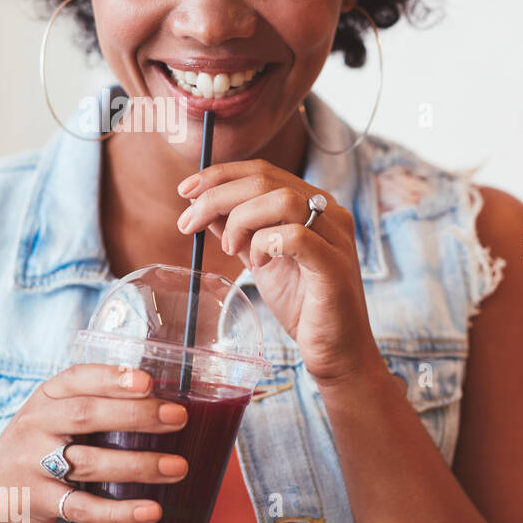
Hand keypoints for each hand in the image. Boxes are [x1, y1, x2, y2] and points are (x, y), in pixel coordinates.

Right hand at [0, 363, 189, 522]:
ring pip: (91, 462)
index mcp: (45, 398)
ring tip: (178, 468)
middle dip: (138, 416)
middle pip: (87, 415)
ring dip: (140, 465)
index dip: (113, 378)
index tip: (148, 382)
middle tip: (179, 418)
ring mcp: (33, 464)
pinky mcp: (38, 501)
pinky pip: (83, 507)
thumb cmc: (38, 449)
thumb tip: (165, 403)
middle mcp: (36, 426)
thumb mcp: (53, 418)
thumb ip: (94, 405)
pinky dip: (119, 511)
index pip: (77, 379)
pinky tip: (151, 511)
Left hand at [176, 158, 381, 385]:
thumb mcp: (261, 260)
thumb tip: (203, 204)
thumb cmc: (303, 305)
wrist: (336, 350)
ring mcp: (336, 238)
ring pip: (282, 200)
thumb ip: (239, 230)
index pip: (264, 171)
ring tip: (231, 250)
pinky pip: (296, 236)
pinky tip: (258, 263)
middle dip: (217, 197)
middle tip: (189, 224)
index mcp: (315, 206)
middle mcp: (331, 213)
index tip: (186, 191)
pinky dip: (265, 243)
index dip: (220, 175)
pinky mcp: (334, 265)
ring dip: (242, 221)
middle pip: (267, 180)